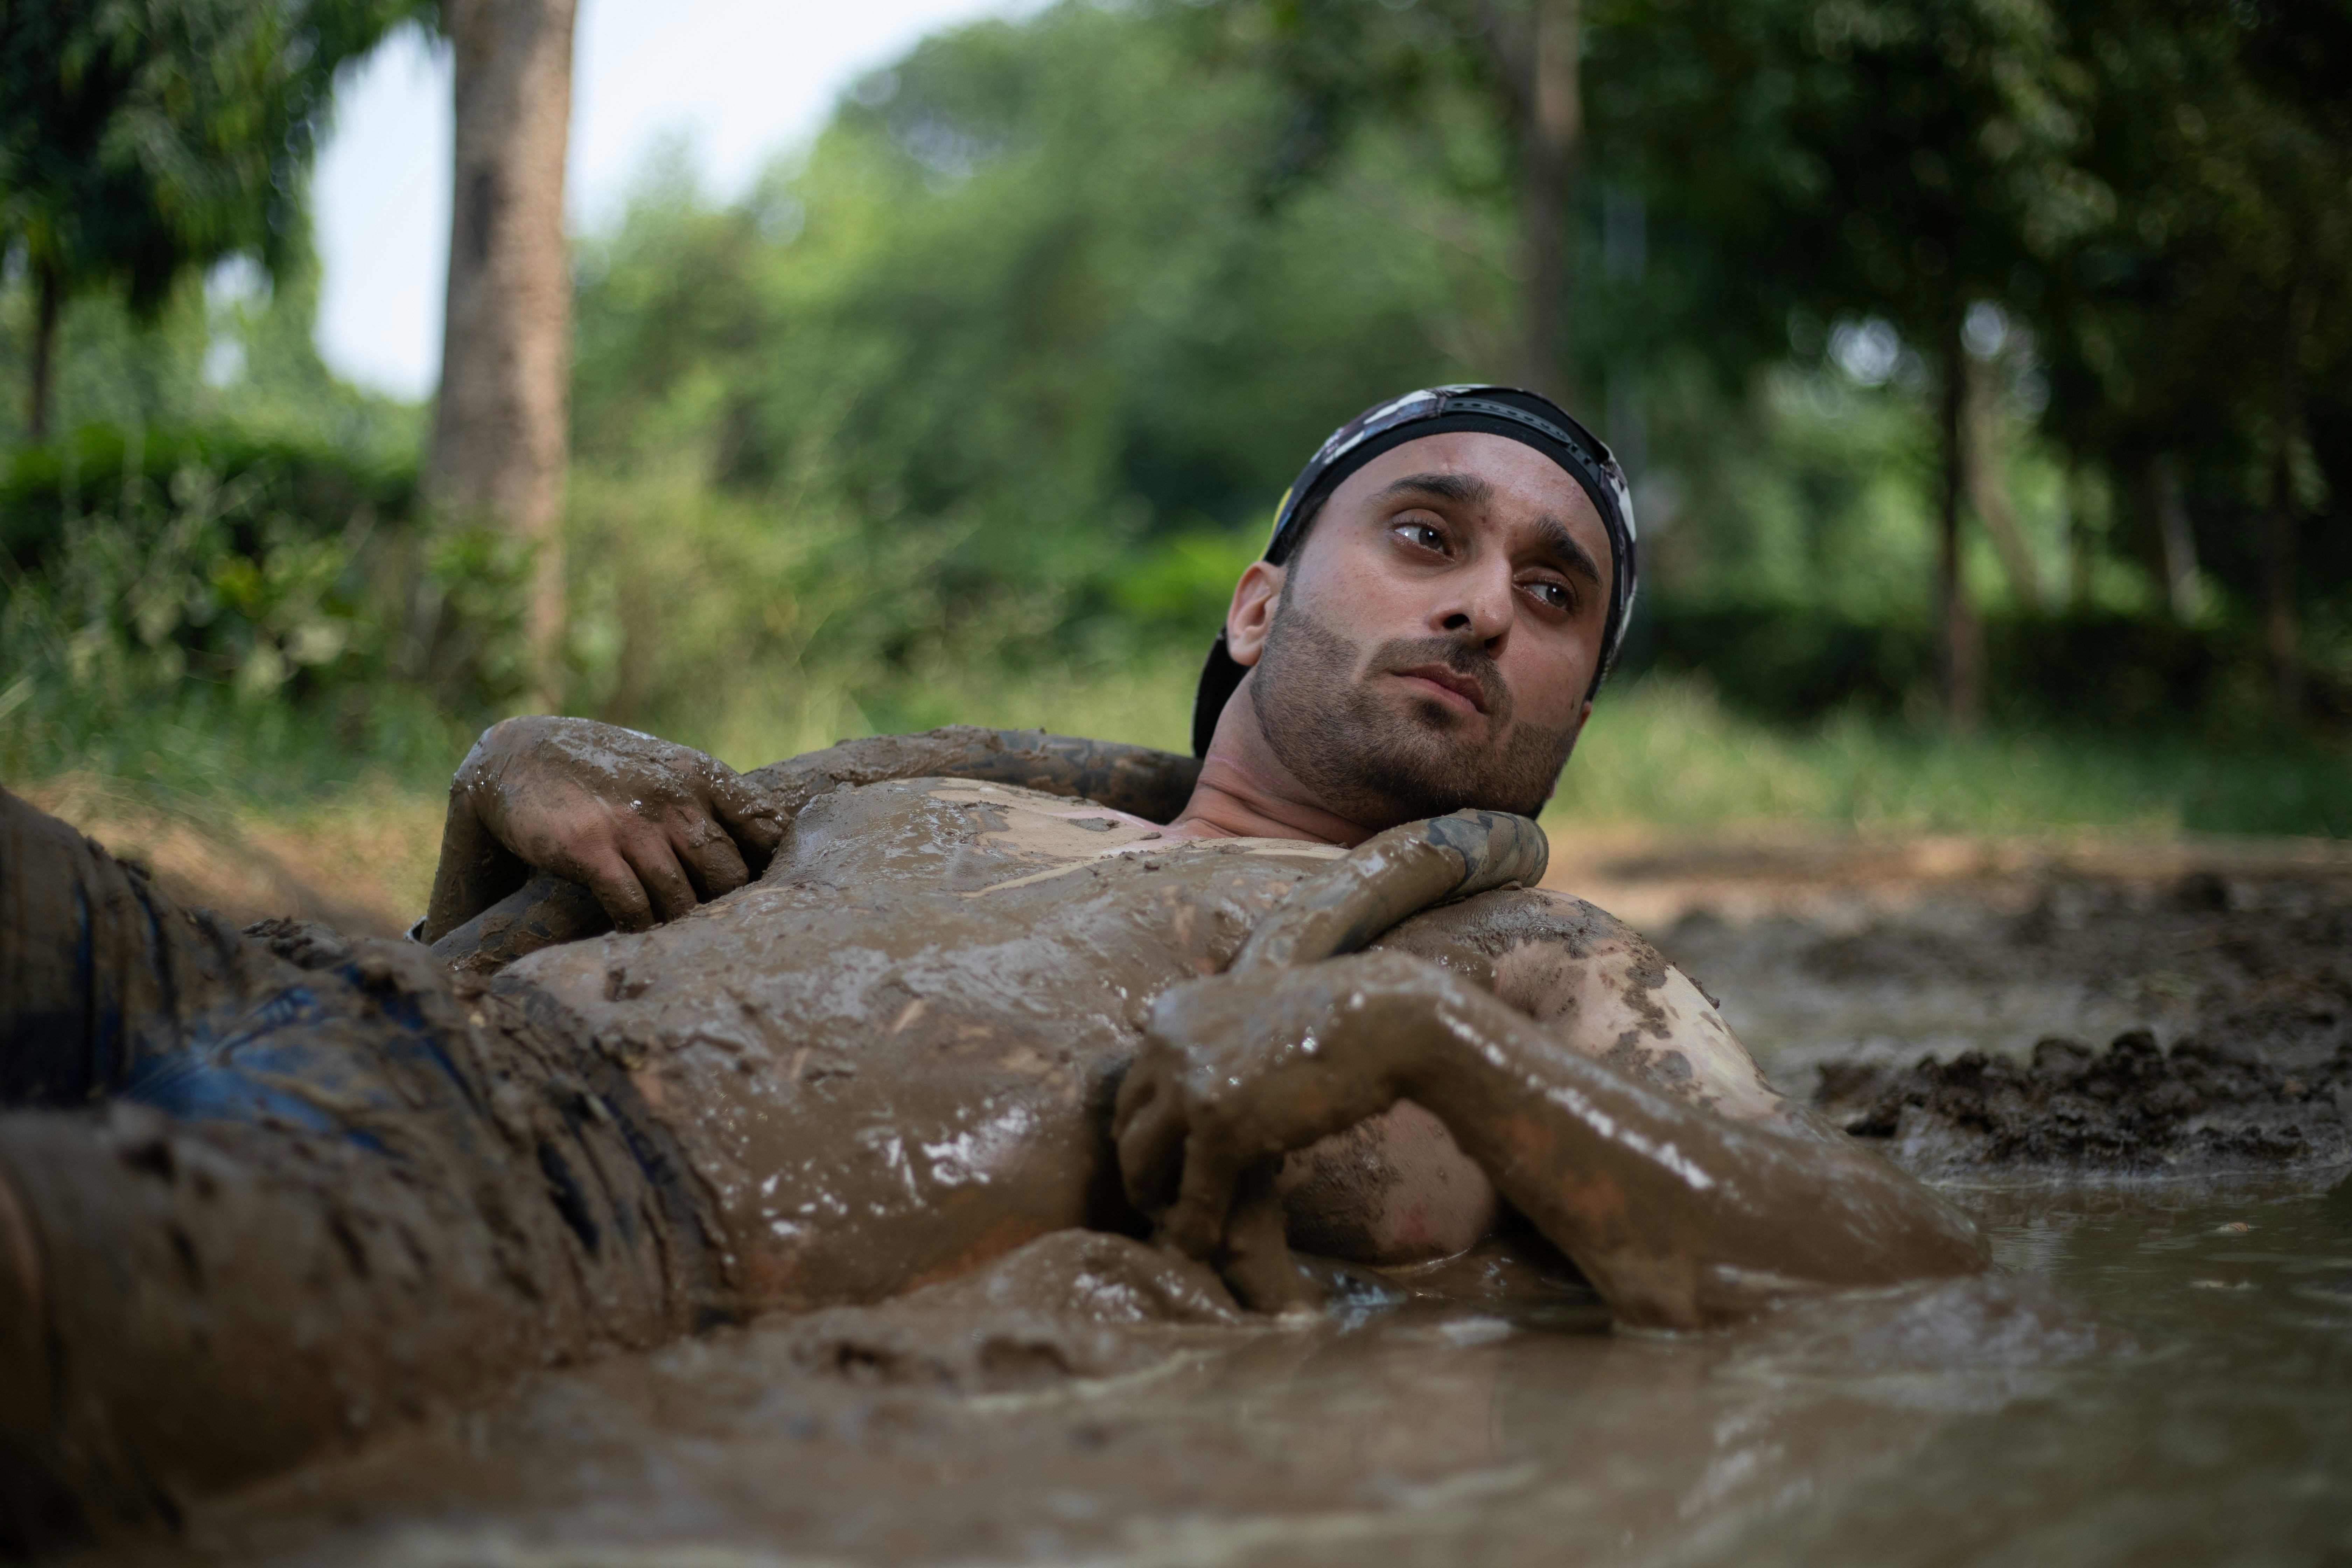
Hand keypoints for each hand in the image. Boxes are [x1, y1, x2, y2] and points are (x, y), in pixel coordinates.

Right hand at [456, 717, 784, 930]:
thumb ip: (712, 805)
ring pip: (683, 899)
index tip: (771, 897)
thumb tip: (762, 860)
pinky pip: (633, 907)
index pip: (768, 828)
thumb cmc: (606, 774)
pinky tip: (635, 933)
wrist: (519, 756)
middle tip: (718, 936)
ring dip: (680, 927)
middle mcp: (676, 799)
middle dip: (726, 911)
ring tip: (676, 944)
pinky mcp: (590, 847)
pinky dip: (639, 928)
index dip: (776, 869)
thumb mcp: (668, 771)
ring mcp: (633, 824)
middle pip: (730, 876)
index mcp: (703, 777)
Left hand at [1114, 953, 1447, 1304]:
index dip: (1146, 1130)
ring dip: (1152, 1202)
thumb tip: (1201, 1093)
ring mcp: (1188, 1085)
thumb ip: (1215, 1048)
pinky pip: (1191, 1196)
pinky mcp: (1220, 1127)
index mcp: (1170, 1014)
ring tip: (1176, 1226)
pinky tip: (1203, 1246)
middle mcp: (1164, 1043)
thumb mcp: (1250, 1020)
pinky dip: (1192, 1228)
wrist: (1383, 1020)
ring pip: (1140, 1162)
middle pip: (1127, 1122)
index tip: (1163, 1162)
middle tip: (1159, 1201)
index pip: (1136, 1084)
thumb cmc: (1335, 1019)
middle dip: (1139, 1168)